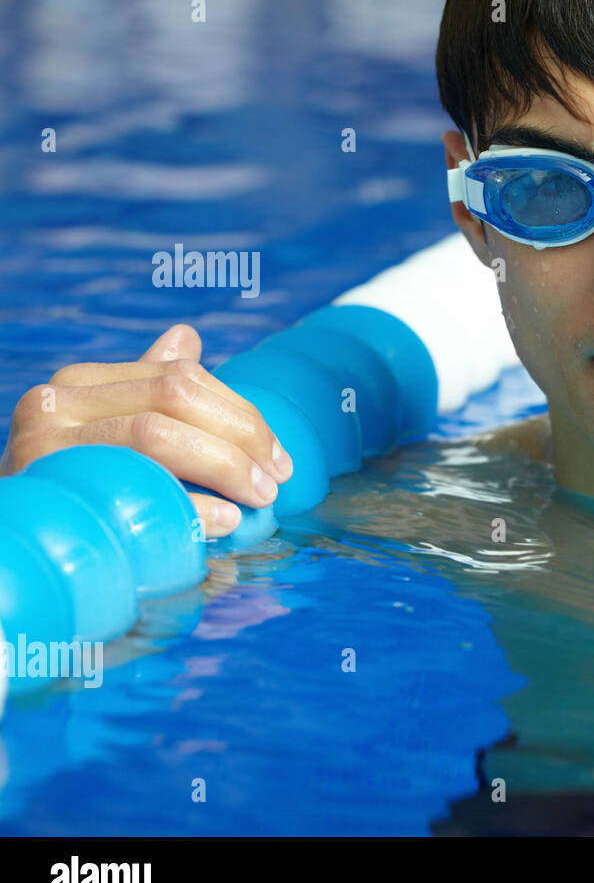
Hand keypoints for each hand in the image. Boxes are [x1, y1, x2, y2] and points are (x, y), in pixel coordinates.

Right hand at [0, 324, 291, 537]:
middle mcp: (55, 401)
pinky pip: (133, 484)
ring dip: (224, 466)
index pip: (182, 377)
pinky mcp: (45, 486)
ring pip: (156, 433)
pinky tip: (223, 520)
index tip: (278, 456)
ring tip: (260, 499)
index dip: (242, 413)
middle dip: (241, 437)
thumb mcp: (110, 435)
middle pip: (174, 397)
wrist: (16, 547)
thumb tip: (187, 335)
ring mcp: (43, 442)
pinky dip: (189, 503)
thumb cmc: (78, 492)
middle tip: (277, 480)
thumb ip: (146, 390)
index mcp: (81, 382)